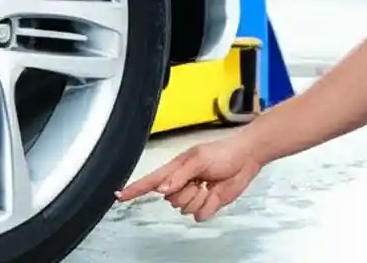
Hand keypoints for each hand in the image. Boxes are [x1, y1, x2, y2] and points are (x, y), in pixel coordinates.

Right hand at [114, 134, 262, 220]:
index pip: (150, 181)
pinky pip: (200, 215)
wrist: (247, 158)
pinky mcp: (207, 204)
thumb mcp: (198, 159)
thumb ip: (179, 175)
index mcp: (175, 169)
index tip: (119, 195)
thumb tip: (162, 189)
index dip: (135, 189)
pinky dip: (209, 206)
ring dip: (198, 198)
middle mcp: (182, 183)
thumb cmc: (223, 152)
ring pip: (184, 209)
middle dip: (185, 192)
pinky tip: (215, 193)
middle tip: (199, 180)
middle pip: (170, 200)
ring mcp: (194, 194)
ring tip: (208, 184)